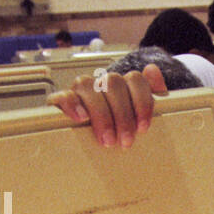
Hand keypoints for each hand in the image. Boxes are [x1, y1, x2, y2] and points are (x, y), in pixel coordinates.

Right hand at [48, 63, 167, 147]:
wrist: (90, 143)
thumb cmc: (118, 130)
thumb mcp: (138, 117)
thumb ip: (151, 95)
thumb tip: (152, 71)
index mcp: (123, 85)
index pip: (135, 79)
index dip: (142, 102)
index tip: (143, 127)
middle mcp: (101, 84)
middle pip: (113, 83)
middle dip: (122, 115)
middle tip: (125, 141)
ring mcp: (81, 91)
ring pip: (88, 85)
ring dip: (101, 114)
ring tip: (108, 139)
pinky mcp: (61, 101)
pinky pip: (64, 95)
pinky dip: (73, 105)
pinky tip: (82, 118)